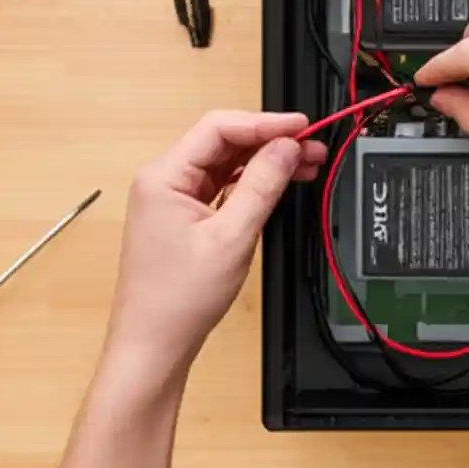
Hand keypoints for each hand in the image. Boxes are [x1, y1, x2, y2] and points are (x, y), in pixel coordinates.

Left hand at [106, 111, 326, 366]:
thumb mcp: (231, 237)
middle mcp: (164, 181)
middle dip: (270, 142)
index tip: (302, 127)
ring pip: (227, 164)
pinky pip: (223, 187)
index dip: (265, 123)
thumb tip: (287, 147)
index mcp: (164, 176)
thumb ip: (262, 186)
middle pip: (224, 142)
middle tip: (313, 148)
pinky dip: (253, 183)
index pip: (219, 128)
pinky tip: (280, 185)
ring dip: (265, 162)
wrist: (154, 344)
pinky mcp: (184, 216)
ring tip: (307, 165)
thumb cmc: (179, 299)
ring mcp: (173, 199)